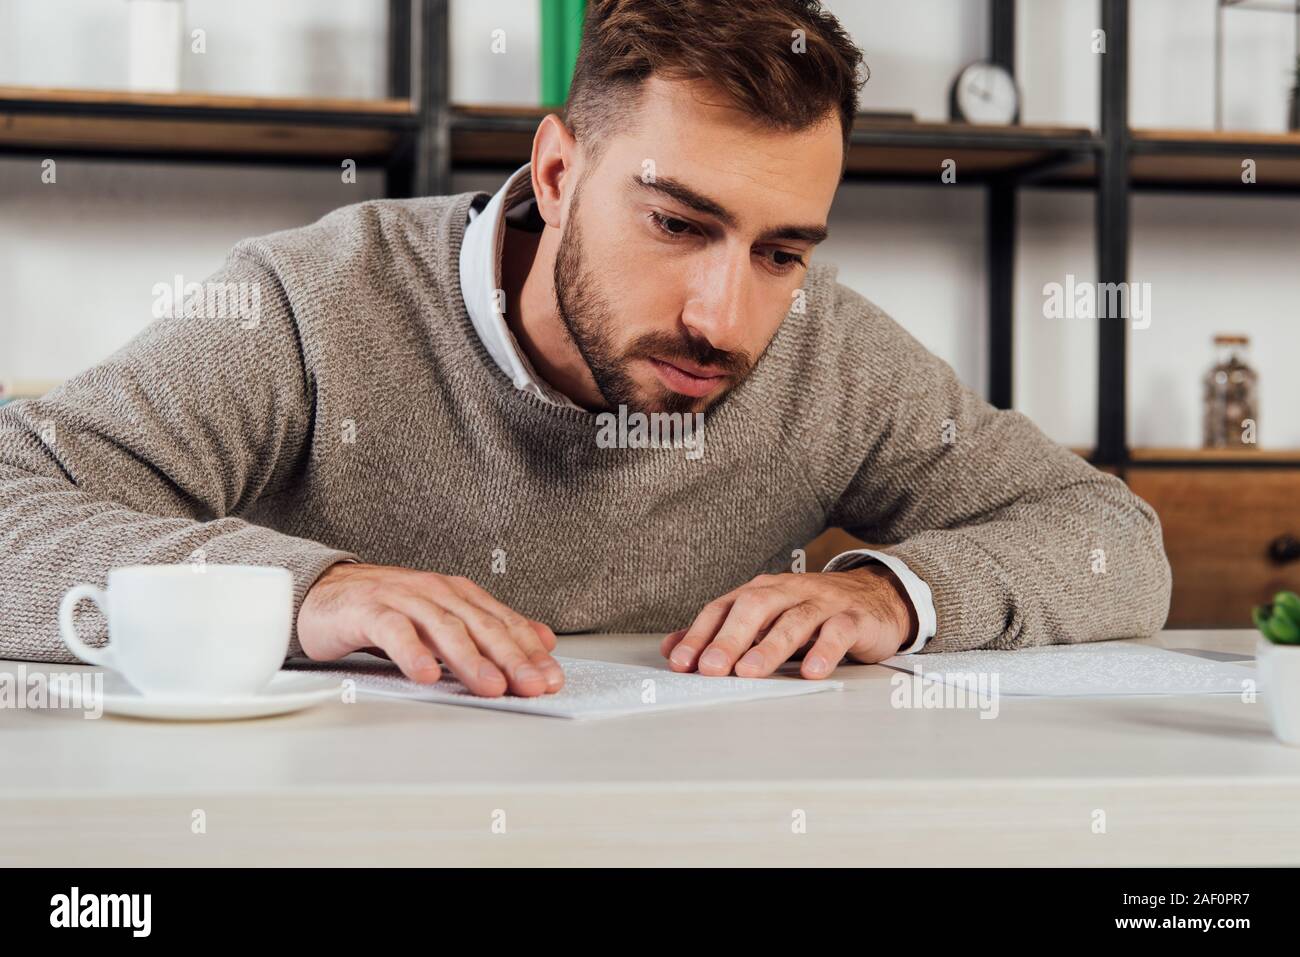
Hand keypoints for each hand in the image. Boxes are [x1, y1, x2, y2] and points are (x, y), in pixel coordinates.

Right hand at [298, 562, 563, 696]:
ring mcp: (403, 599)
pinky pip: (394, 632)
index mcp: (459, 594)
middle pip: (481, 626)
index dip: (530, 651)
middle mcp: (436, 592)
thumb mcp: (445, 618)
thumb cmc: (388, 611)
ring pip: (444, 628)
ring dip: (470, 660)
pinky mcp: (369, 611)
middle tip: (532, 686)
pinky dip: (412, 653)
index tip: (552, 678)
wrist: (324, 592)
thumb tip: (542, 641)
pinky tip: (427, 675)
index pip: (504, 622)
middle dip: (511, 658)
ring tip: (490, 686)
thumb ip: (490, 629)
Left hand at [660, 564, 917, 679]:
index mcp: (761, 591)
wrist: (876, 597)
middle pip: (754, 608)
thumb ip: (721, 633)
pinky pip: (838, 631)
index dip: (700, 634)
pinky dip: (824, 651)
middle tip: (711, 669)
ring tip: (750, 672)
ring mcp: (822, 603)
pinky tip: (811, 671)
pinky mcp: (854, 618)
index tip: (681, 662)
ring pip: (793, 620)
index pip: (723, 608)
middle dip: (729, 639)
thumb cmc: (811, 612)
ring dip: (769, 647)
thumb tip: (671, 648)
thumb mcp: (764, 619)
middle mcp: (788, 591)